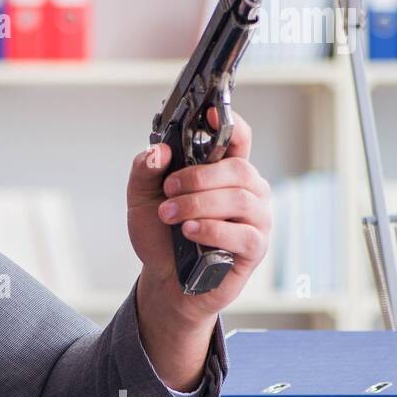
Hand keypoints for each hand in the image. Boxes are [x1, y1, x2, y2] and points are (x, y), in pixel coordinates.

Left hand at [127, 107, 270, 322]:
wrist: (164, 280)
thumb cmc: (160, 235)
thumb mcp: (141, 198)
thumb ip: (145, 170)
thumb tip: (159, 151)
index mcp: (223, 171)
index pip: (238, 139)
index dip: (230, 123)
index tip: (211, 116)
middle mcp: (247, 191)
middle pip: (238, 168)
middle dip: (198, 177)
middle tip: (168, 191)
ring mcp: (256, 219)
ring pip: (240, 199)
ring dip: (199, 204)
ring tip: (170, 215)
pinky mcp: (255, 248)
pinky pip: (243, 233)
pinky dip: (212, 229)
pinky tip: (190, 232)